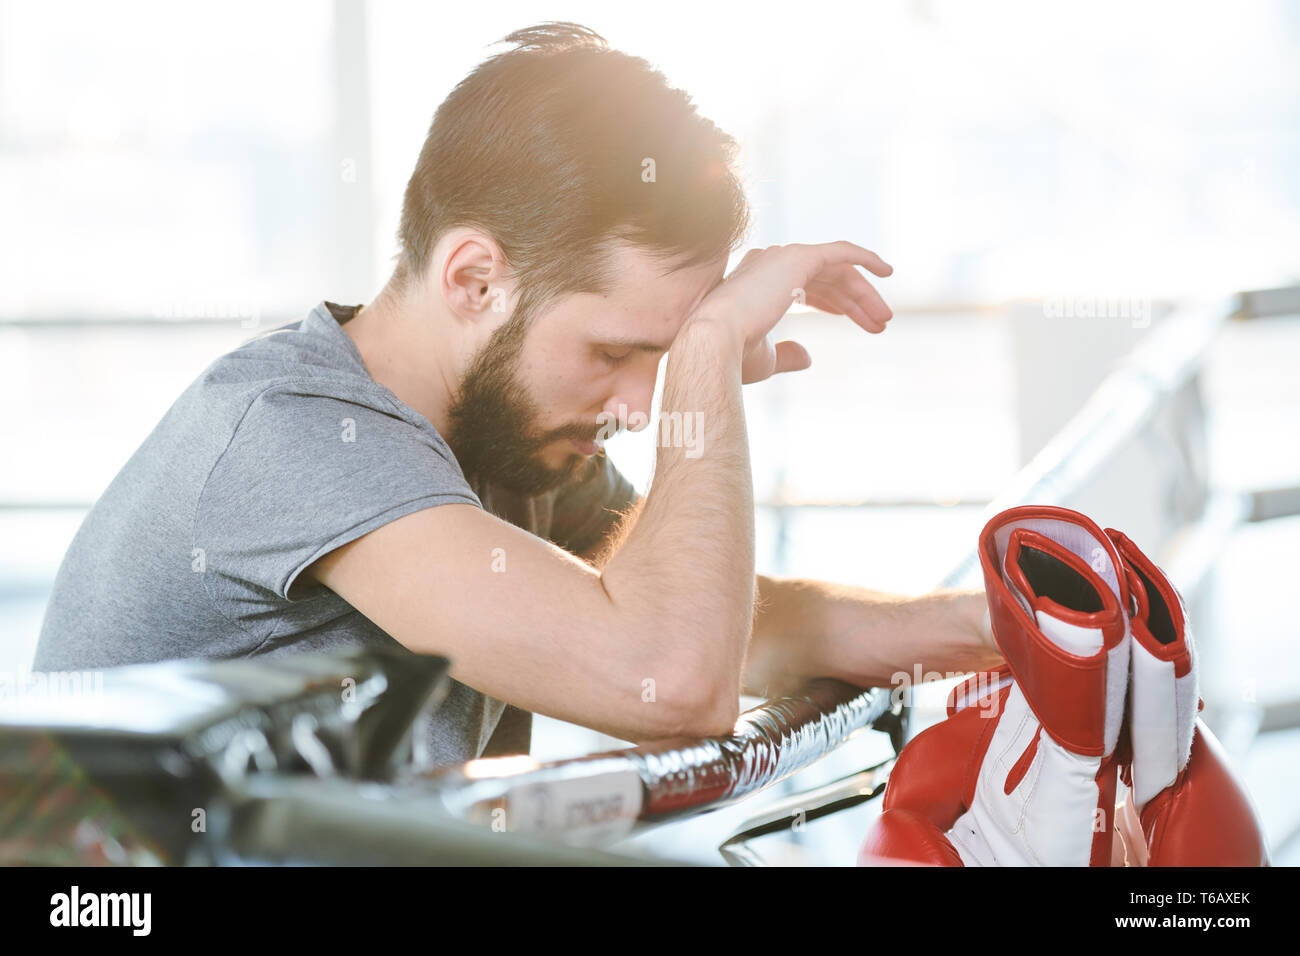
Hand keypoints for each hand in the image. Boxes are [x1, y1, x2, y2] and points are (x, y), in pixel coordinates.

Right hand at [685, 241, 893, 383]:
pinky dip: (864, 257)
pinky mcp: (799, 257)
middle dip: (854, 301)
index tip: (858, 321)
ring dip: (863, 293)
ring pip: (836, 270)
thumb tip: (808, 357)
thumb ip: (788, 354)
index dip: (834, 303)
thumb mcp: (765, 358)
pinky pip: (840, 251)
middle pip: (825, 278)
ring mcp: (783, 257)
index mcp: (757, 283)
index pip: (805, 285)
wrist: (715, 342)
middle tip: (880, 323)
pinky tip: (886, 271)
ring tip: (884, 318)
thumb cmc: (732, 354)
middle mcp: (769, 263)